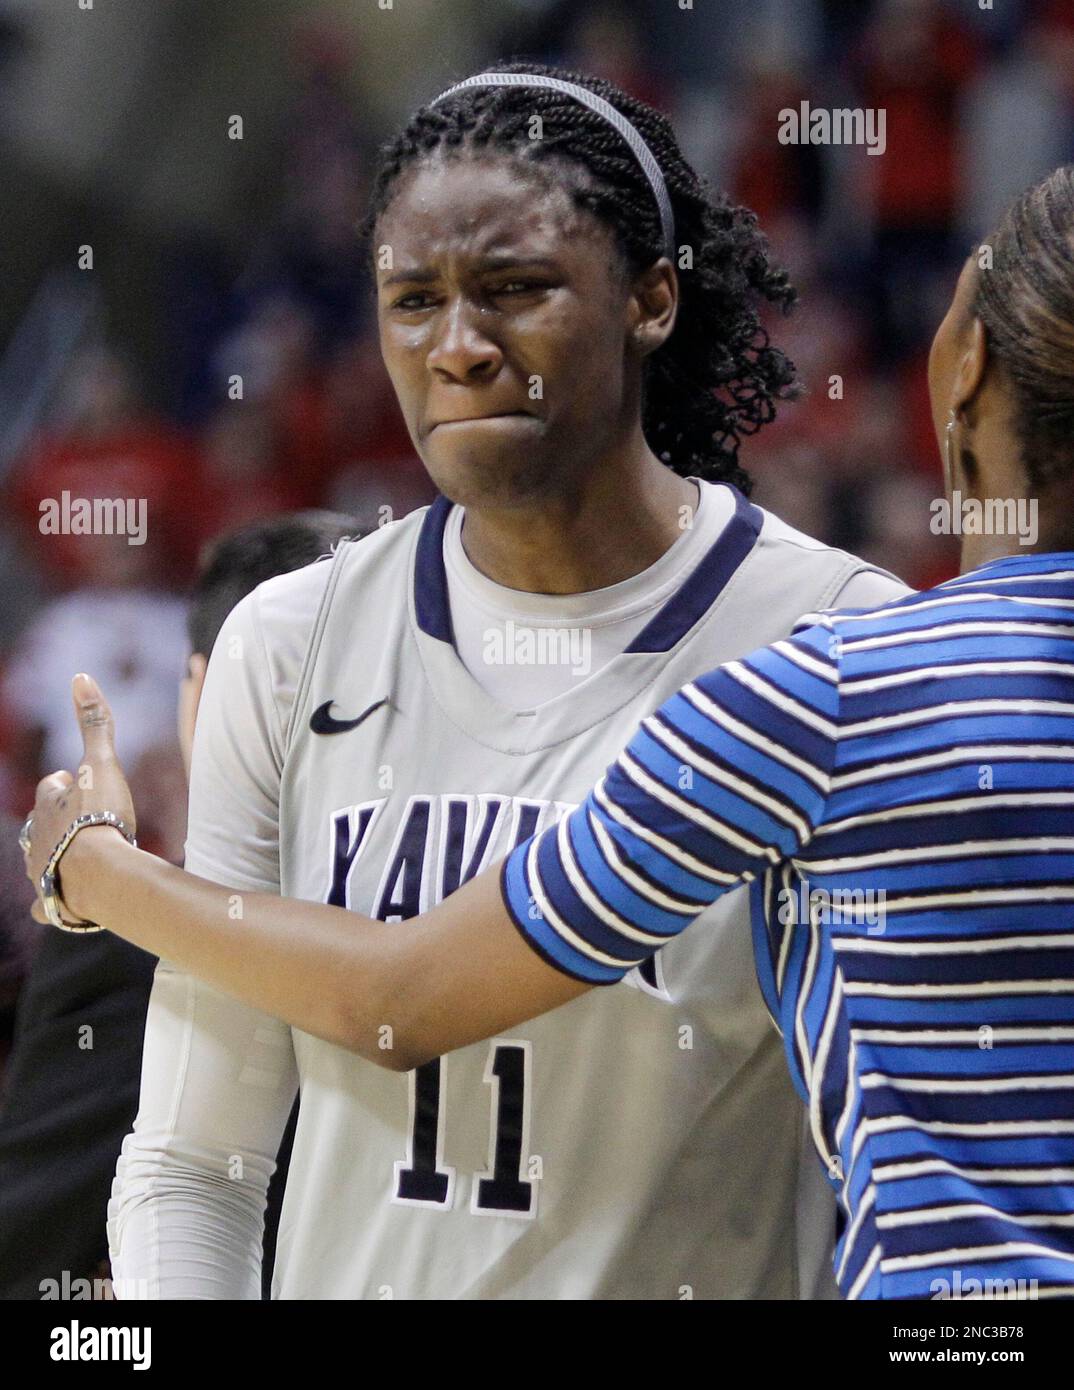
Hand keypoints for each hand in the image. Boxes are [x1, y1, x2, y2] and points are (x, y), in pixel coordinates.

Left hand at [22, 674, 136, 923]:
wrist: (100, 876)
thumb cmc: (101, 818)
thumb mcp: (102, 764)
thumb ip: (95, 723)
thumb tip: (80, 676)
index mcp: (47, 803)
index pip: (51, 785)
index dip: (67, 783)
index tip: (82, 784)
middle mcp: (36, 837)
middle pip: (43, 823)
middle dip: (59, 820)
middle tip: (87, 822)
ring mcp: (40, 870)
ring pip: (42, 859)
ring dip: (58, 855)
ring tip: (83, 858)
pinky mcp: (51, 902)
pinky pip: (44, 904)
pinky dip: (49, 903)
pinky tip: (55, 905)